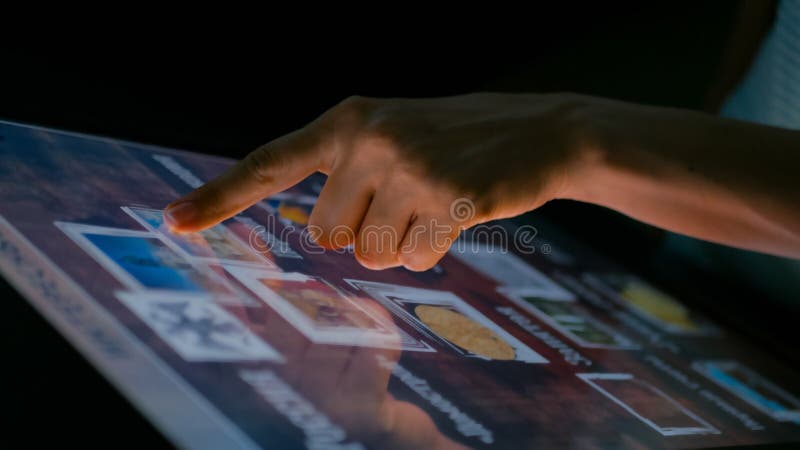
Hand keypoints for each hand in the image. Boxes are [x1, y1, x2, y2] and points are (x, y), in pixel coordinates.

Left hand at [165, 94, 591, 269]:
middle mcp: (369, 139)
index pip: (270, 163)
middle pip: (327, 234)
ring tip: (436, 203)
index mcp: (348, 120)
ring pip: (372, 255)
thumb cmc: (457, 141)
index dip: (219, 197)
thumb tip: (320, 235)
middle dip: (363, 234)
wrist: (542, 131)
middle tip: (406, 201)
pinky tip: (461, 211)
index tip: (173, 223)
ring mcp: (409, 167)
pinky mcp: (448, 198)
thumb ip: (346, 173)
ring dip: (401, 245)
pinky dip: (435, 249)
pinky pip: (416, 260)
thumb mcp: (393, 135)